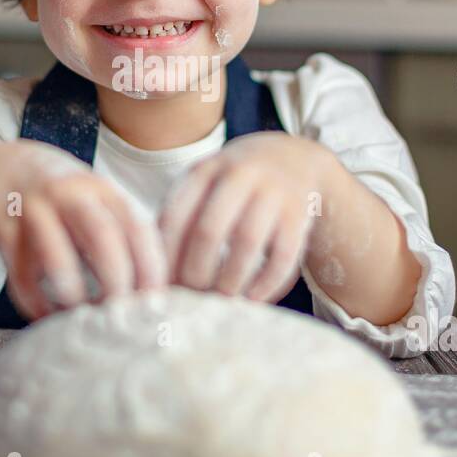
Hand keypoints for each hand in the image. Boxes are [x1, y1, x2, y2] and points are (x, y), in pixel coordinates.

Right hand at [0, 139, 167, 319]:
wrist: (2, 165)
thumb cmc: (63, 196)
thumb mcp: (95, 200)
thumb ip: (122, 233)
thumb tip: (152, 291)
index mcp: (102, 189)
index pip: (136, 227)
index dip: (151, 266)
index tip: (156, 301)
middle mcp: (70, 193)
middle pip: (102, 237)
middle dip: (117, 282)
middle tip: (122, 317)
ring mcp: (34, 208)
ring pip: (56, 254)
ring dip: (73, 292)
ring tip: (82, 316)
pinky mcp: (3, 228)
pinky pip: (20, 273)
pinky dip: (35, 302)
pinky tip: (46, 317)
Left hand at [158, 132, 332, 302]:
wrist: (292, 157)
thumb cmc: (233, 183)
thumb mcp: (204, 184)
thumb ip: (181, 216)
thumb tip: (158, 274)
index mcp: (205, 170)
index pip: (175, 217)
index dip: (166, 257)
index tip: (163, 285)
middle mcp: (239, 175)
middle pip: (209, 232)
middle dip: (196, 272)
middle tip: (192, 296)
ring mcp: (272, 192)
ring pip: (247, 242)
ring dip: (230, 279)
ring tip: (220, 299)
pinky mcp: (299, 213)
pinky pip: (283, 255)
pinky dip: (266, 283)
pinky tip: (253, 298)